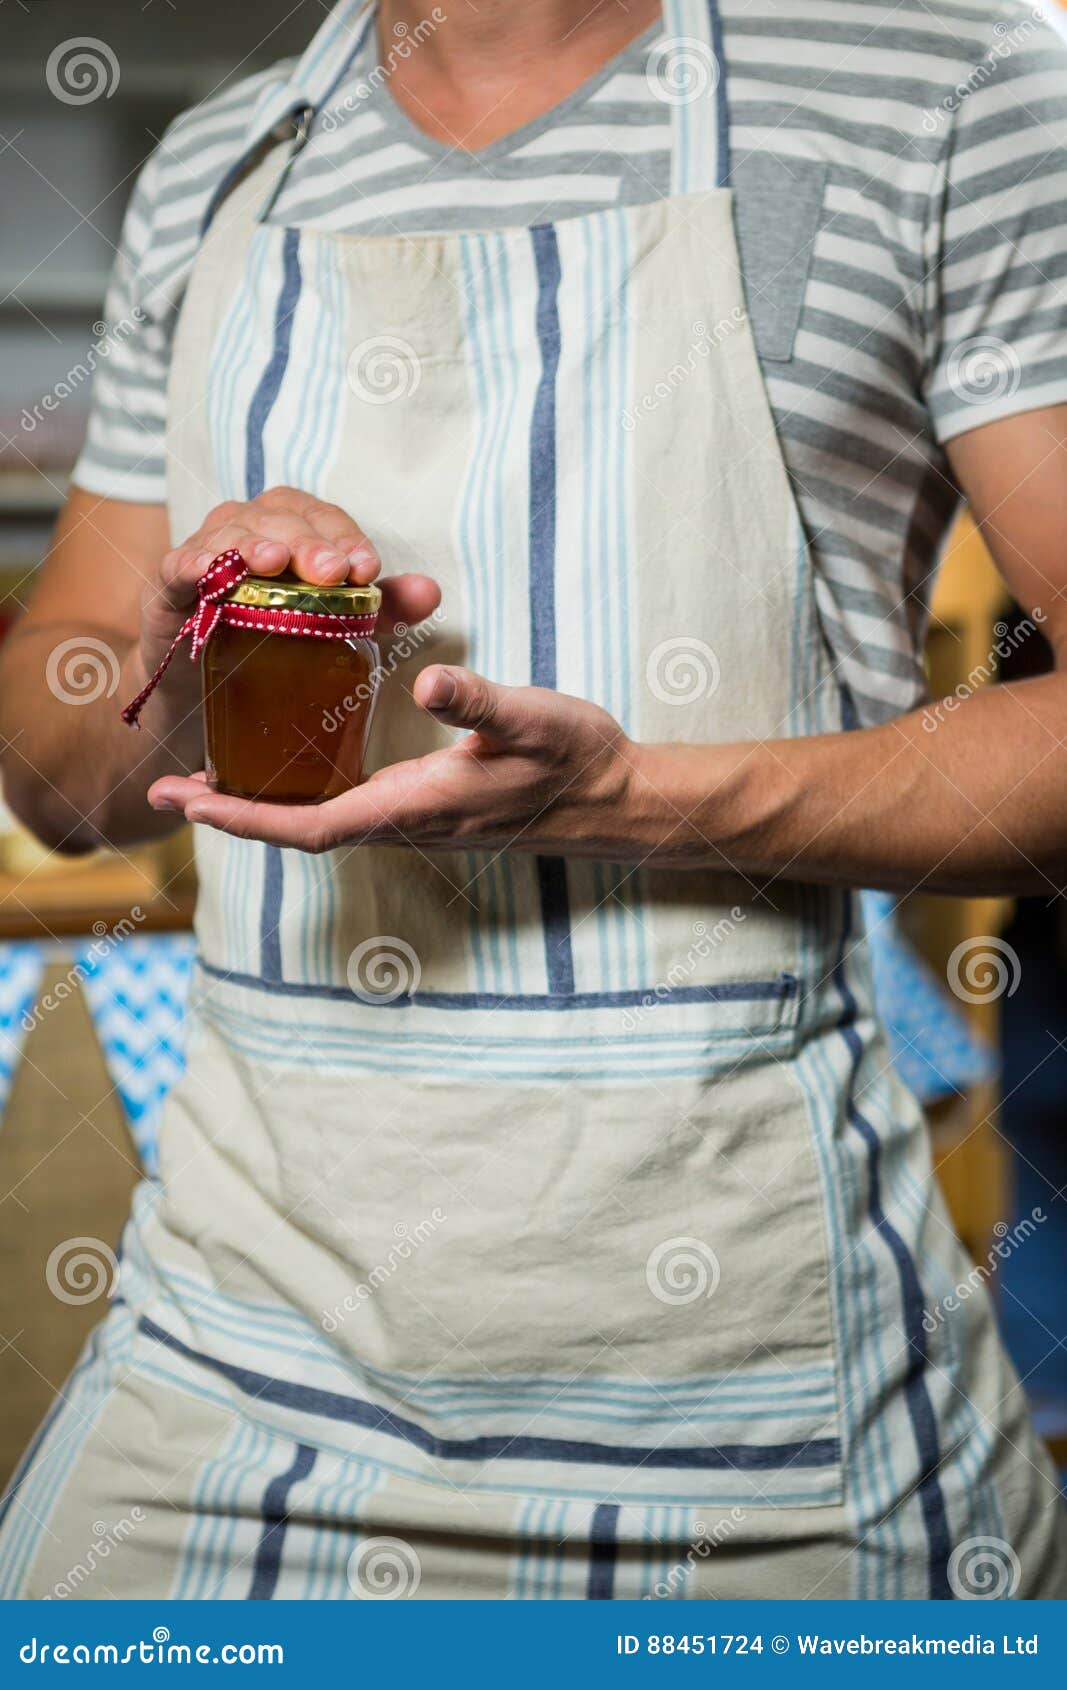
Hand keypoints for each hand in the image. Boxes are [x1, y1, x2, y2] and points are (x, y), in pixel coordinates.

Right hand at [133, 485, 437, 727]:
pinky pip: (177, 565)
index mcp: (288, 530)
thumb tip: (431, 593)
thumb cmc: (273, 644)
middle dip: (306, 540)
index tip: (367, 568)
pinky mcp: (167, 589)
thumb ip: (380, 607)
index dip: (343, 534)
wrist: (203, 693)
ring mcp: (203, 556)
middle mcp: (244, 531)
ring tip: (274, 564)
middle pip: (276, 517)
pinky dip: (194, 564)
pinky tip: (212, 574)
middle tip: (332, 571)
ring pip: (228, 531)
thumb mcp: (335, 626)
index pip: (318, 516)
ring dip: (253, 544)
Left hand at [148, 665, 642, 856]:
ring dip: (261, 809)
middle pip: (300, 831)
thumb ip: (480, 702)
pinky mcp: (427, 808)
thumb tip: (425, 680)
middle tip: (169, 791)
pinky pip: (345, 813)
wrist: (613, 800)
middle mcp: (407, 822)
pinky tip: (286, 768)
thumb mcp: (534, 718)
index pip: (313, 823)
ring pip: (320, 824)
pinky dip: (300, 798)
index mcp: (418, 804)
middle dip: (233, 815)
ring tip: (207, 782)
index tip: (188, 802)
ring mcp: (416, 821)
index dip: (246, 817)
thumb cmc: (576, 759)